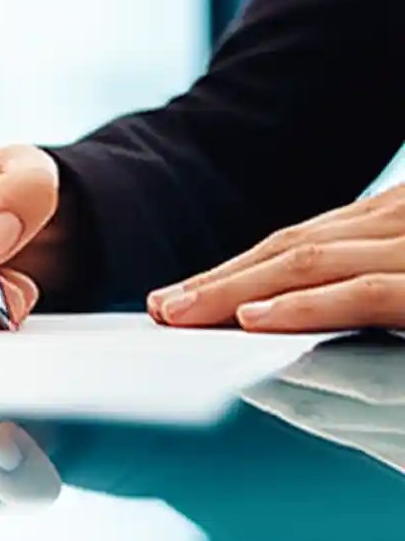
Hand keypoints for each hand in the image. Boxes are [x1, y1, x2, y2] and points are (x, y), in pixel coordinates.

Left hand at [148, 184, 404, 331]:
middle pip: (293, 249)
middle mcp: (400, 224)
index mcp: (399, 219)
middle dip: (220, 279)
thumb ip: (385, 278)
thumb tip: (324, 296)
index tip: (186, 293)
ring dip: (236, 289)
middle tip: (160, 307)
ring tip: (179, 314)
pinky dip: (305, 306)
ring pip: (310, 263)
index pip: (308, 241)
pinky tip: (252, 320)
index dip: (241, 268)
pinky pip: (365, 293)